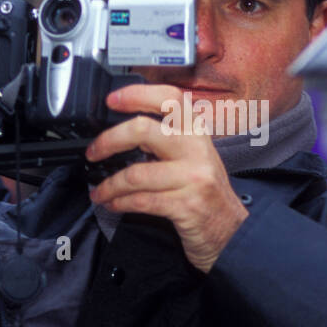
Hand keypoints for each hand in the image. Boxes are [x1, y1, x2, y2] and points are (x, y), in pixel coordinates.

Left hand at [85, 84, 247, 271]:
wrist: (232, 232)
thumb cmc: (207, 194)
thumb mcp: (195, 158)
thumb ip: (169, 140)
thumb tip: (124, 132)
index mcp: (197, 133)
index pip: (170, 98)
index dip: (137, 94)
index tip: (112, 100)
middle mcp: (197, 150)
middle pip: (144, 130)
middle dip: (109, 141)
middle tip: (94, 151)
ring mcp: (193, 178)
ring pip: (136, 174)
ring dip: (109, 185)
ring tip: (100, 191)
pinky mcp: (186, 206)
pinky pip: (141, 201)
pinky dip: (120, 203)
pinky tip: (113, 204)